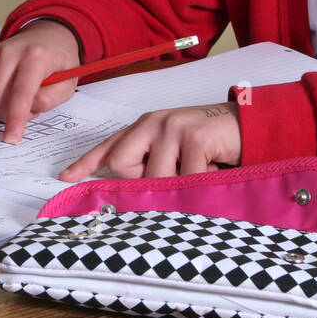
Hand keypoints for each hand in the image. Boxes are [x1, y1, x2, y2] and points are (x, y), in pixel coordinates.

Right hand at [0, 20, 81, 143]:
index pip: (21, 93)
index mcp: (35, 56)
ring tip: (22, 94)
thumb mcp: (68, 83)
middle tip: (31, 108)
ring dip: (5, 106)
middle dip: (10, 115)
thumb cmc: (58, 61)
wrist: (46, 37)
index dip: (15, 118)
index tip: (11, 137)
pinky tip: (11, 86)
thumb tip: (25, 111)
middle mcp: (10, 52)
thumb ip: (50, 100)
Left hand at [60, 103, 241, 181]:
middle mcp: (153, 123)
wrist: (249, 126)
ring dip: (177, 186)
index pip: (110, 146)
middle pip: (121, 165)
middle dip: (142, 182)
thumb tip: (125, 194)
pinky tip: (211, 170)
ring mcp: (173, 127)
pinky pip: (184, 180)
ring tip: (197, 172)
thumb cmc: (209, 145)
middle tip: (173, 177)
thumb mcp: (174, 152)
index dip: (86, 163)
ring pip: (154, 178)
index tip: (67, 178)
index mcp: (144, 127)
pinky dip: (199, 184)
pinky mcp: (195, 137)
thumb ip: (150, 165)